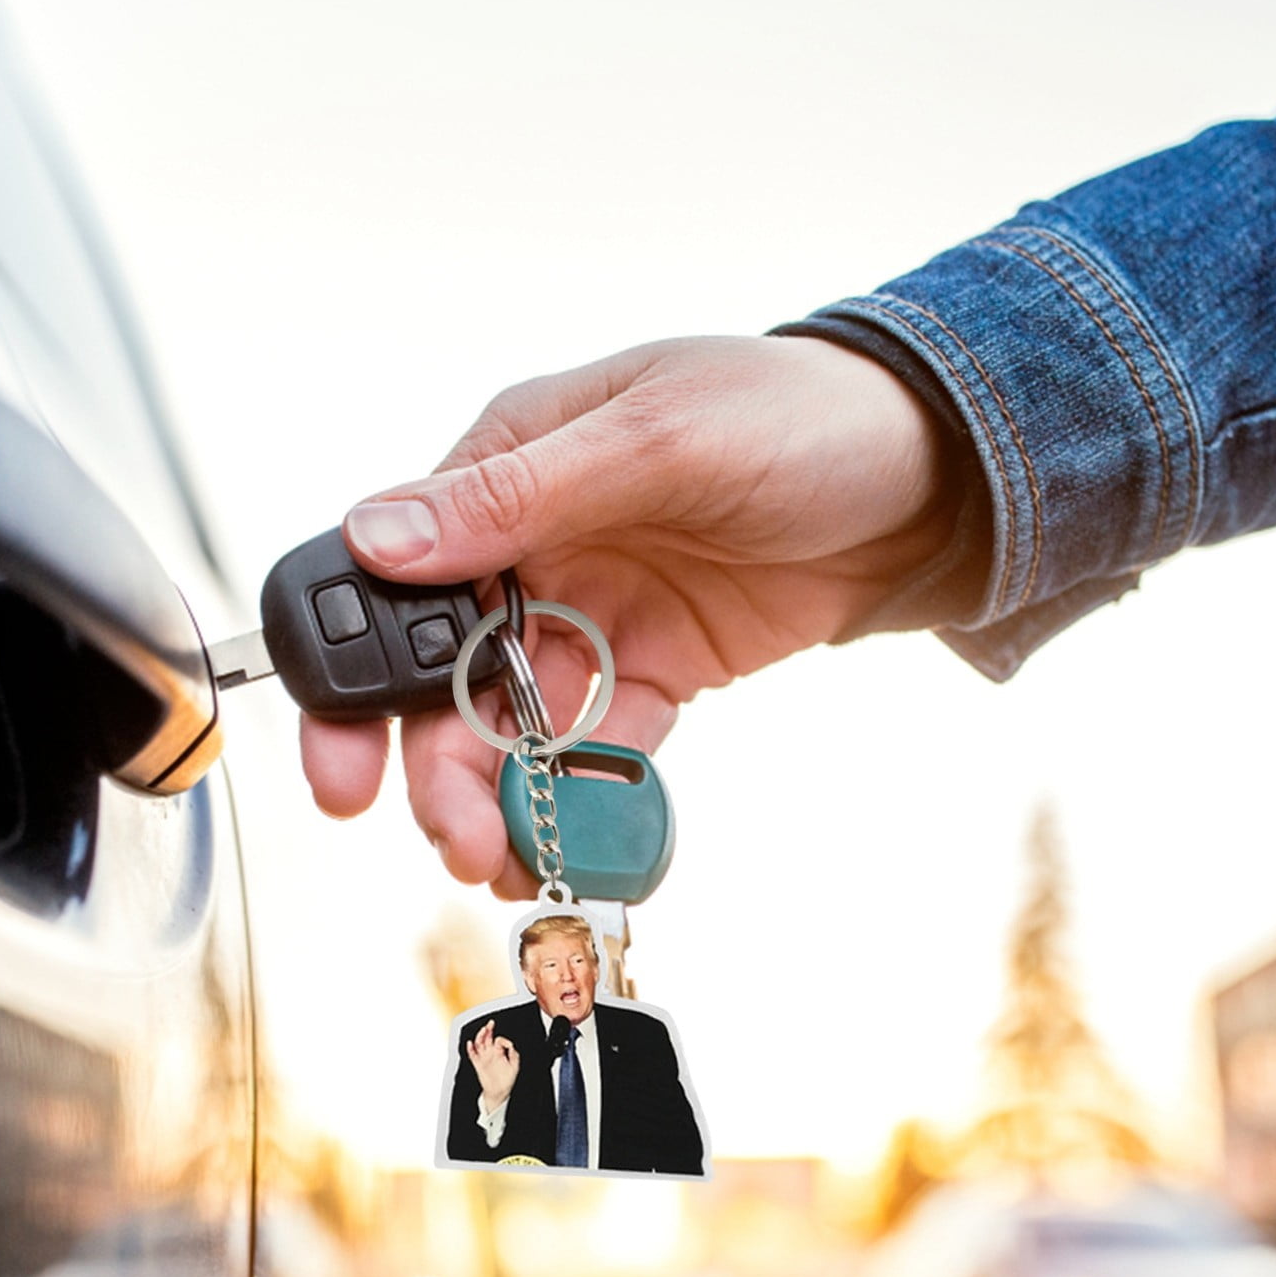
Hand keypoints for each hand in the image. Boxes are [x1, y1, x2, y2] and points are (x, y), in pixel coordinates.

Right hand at [302, 335, 952, 892]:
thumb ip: (515, 495)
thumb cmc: (795, 416)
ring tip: (509, 861)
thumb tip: (376, 535)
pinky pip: (598, 747)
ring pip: (512, 724)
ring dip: (501, 795)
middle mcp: (533, 547)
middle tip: (452, 838)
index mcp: (506, 468)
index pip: (389, 576)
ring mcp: (591, 614)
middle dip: (431, 764)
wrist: (932, 476)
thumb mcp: (656, 440)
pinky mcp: (653, 671)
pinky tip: (574, 844)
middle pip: (440, 673)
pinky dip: (582, 796)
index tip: (343, 766)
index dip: (350, 675)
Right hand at [465, 1018, 519, 1107]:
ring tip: (483, 1030)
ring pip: (479, 1043)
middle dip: (488, 1029)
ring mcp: (484, 1057)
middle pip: (487, 1037)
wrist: (499, 1091)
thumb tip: (511, 1045)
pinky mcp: (478, 1064)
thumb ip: (514, 1054)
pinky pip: (472, 1055)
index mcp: (499, 1051)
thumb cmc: (507, 1078)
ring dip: (480, 1036)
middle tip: (490, 1024)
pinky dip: (470, 1049)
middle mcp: (490, 1053)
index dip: (502, 1039)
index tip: (507, 1044)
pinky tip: (470, 1044)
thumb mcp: (515, 1065)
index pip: (498, 1040)